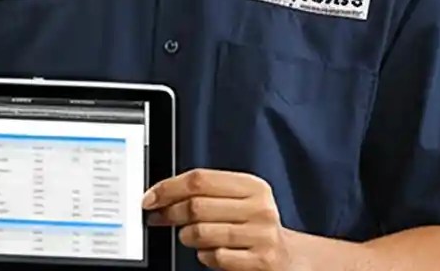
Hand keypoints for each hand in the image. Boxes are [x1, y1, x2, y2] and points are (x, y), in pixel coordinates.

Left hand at [142, 168, 298, 270]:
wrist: (289, 259)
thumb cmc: (254, 227)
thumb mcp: (241, 201)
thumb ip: (209, 192)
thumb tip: (161, 194)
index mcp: (253, 186)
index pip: (200, 180)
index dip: (168, 188)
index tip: (150, 198)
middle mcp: (259, 208)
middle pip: (196, 206)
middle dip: (170, 214)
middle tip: (159, 218)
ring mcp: (261, 236)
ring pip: (201, 233)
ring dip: (186, 236)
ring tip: (190, 237)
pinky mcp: (260, 261)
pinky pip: (215, 257)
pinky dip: (205, 256)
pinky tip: (212, 252)